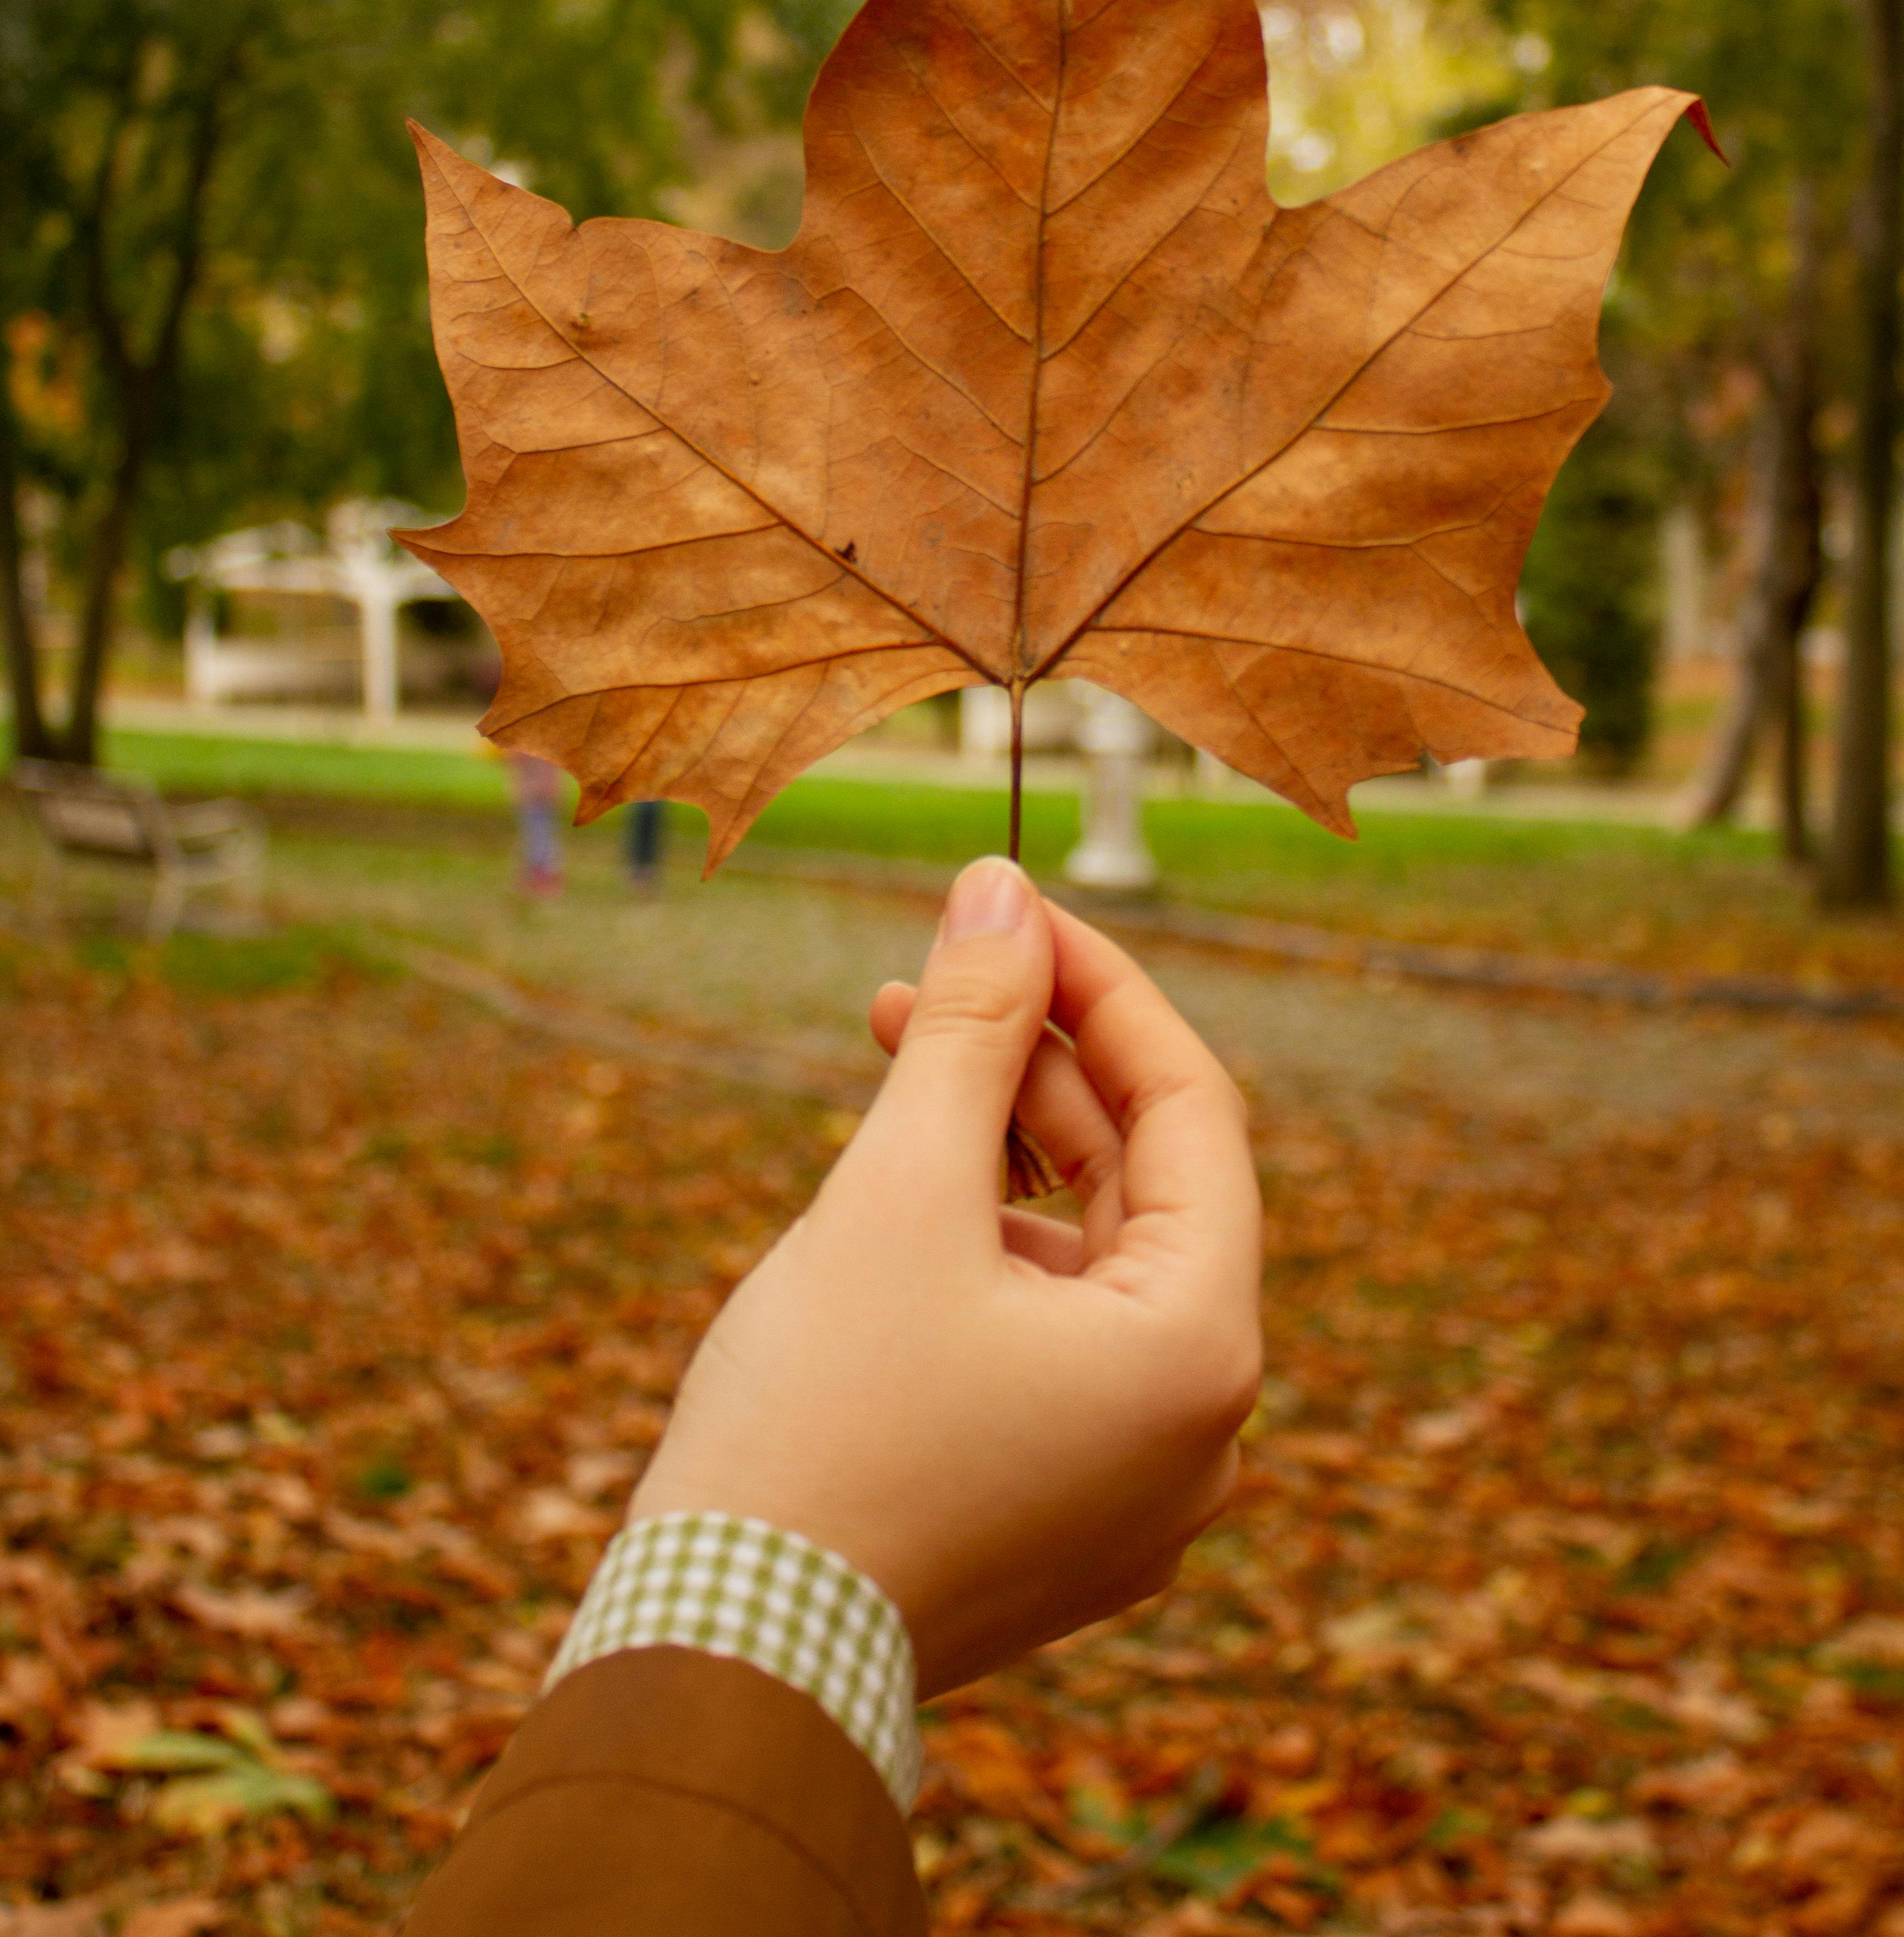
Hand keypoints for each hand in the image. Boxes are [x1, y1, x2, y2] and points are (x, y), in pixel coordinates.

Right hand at [628, 856, 1262, 1697]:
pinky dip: (988, 1256)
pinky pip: (1053, 1346)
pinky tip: (896, 1204)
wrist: (724, 1659)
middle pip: (1143, 1186)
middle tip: (917, 984)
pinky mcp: (1059, 1520)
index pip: (1191, 1110)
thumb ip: (967, 1029)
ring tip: (887, 1071)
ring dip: (997, 1156)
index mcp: (1199, 1351)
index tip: (1008, 909)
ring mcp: (1132, 1489)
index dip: (1100, 989)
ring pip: (1088, 1263)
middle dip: (1032, 1068)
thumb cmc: (819, 1423)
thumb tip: (1002, 887)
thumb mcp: (900, 1191)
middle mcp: (1198, 1431)